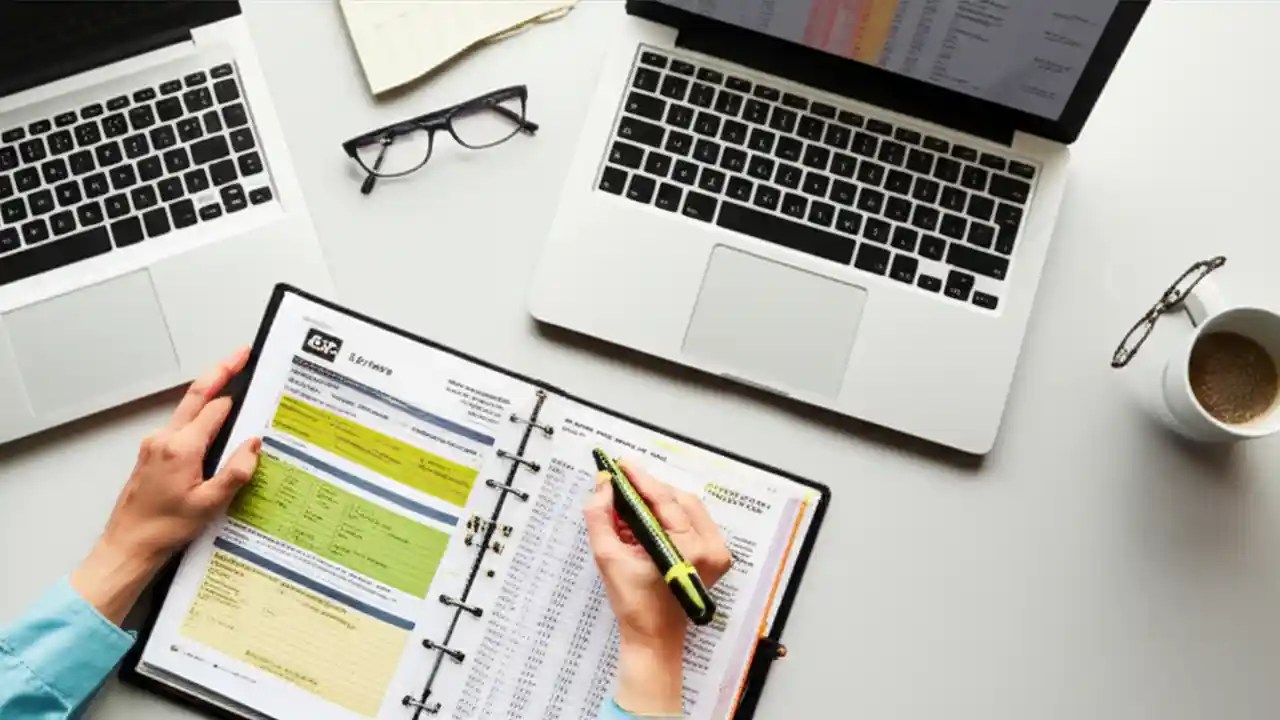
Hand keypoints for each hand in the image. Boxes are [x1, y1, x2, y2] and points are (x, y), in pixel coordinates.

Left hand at [70, 348, 261, 624]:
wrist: (127, 546)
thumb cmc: (163, 529)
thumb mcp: (209, 504)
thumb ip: (235, 471)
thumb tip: (254, 445)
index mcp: (181, 447)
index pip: (216, 409)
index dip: (239, 399)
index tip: (257, 381)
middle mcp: (165, 439)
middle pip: (197, 394)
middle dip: (221, 371)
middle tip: (242, 354)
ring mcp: (155, 444)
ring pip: (188, 409)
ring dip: (211, 394)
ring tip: (232, 383)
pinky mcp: (152, 453)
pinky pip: (181, 426)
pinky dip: (200, 418)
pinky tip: (214, 426)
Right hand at [583, 460, 731, 714]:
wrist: (654, 638)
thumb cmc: (634, 605)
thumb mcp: (609, 559)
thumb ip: (600, 518)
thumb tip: (601, 486)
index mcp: (690, 550)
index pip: (664, 501)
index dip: (640, 479)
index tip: (621, 465)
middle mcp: (711, 547)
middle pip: (678, 500)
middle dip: (648, 490)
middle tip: (621, 483)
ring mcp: (717, 551)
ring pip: (686, 508)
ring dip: (657, 501)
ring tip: (629, 503)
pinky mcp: (714, 555)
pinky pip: (691, 521)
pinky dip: (668, 516)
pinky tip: (645, 519)